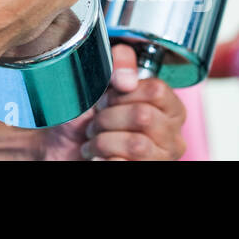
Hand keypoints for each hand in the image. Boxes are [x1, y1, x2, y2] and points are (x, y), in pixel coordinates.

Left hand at [40, 44, 186, 160]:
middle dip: (108, 117)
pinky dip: (102, 159)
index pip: (156, 89)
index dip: (122, 92)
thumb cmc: (88, 118)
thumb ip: (116, 67)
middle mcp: (172, 135)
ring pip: (136, 144)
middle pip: (144, 115)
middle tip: (96, 122)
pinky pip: (123, 164)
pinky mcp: (143, 171)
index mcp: (169, 108)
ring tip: (94, 141)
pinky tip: (97, 157)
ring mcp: (161, 159)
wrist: (66, 149)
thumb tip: (126, 77)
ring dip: (103, 141)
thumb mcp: (99, 85)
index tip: (105, 99)